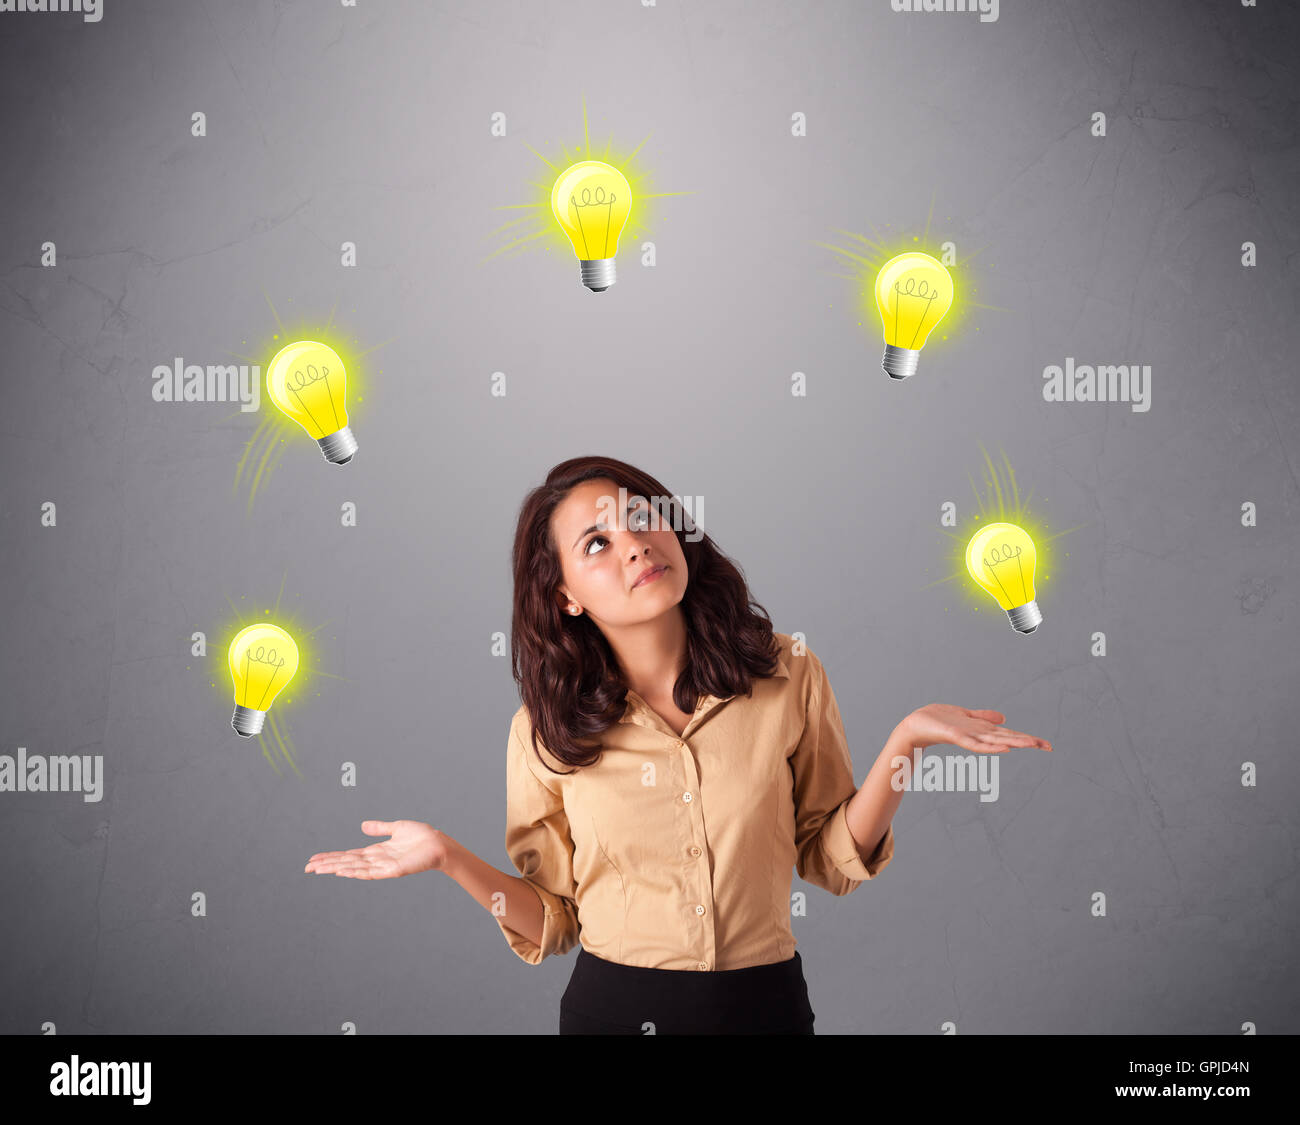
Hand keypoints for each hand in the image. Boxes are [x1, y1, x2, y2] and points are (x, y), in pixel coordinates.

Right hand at [305, 820, 448, 878]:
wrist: (439, 844)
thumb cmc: (421, 837)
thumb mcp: (397, 828)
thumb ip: (380, 828)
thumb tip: (363, 825)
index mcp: (376, 852)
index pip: (348, 855)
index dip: (331, 857)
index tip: (314, 859)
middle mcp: (376, 861)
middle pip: (346, 862)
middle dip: (327, 865)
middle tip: (307, 867)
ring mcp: (383, 867)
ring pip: (353, 868)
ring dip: (335, 868)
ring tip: (318, 870)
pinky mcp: (393, 870)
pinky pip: (370, 872)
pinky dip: (355, 872)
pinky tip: (342, 871)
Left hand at [899, 704, 1052, 753]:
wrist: (916, 723)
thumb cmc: (939, 720)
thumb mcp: (966, 715)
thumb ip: (983, 716)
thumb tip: (1003, 718)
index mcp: (983, 730)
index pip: (1009, 734)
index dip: (1028, 738)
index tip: (1047, 744)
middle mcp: (979, 735)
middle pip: (1008, 738)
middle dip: (1028, 741)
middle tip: (1049, 747)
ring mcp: (969, 737)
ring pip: (996, 741)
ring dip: (1014, 743)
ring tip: (1032, 744)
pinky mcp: (957, 736)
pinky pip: (976, 744)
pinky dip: (990, 747)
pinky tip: (1004, 748)